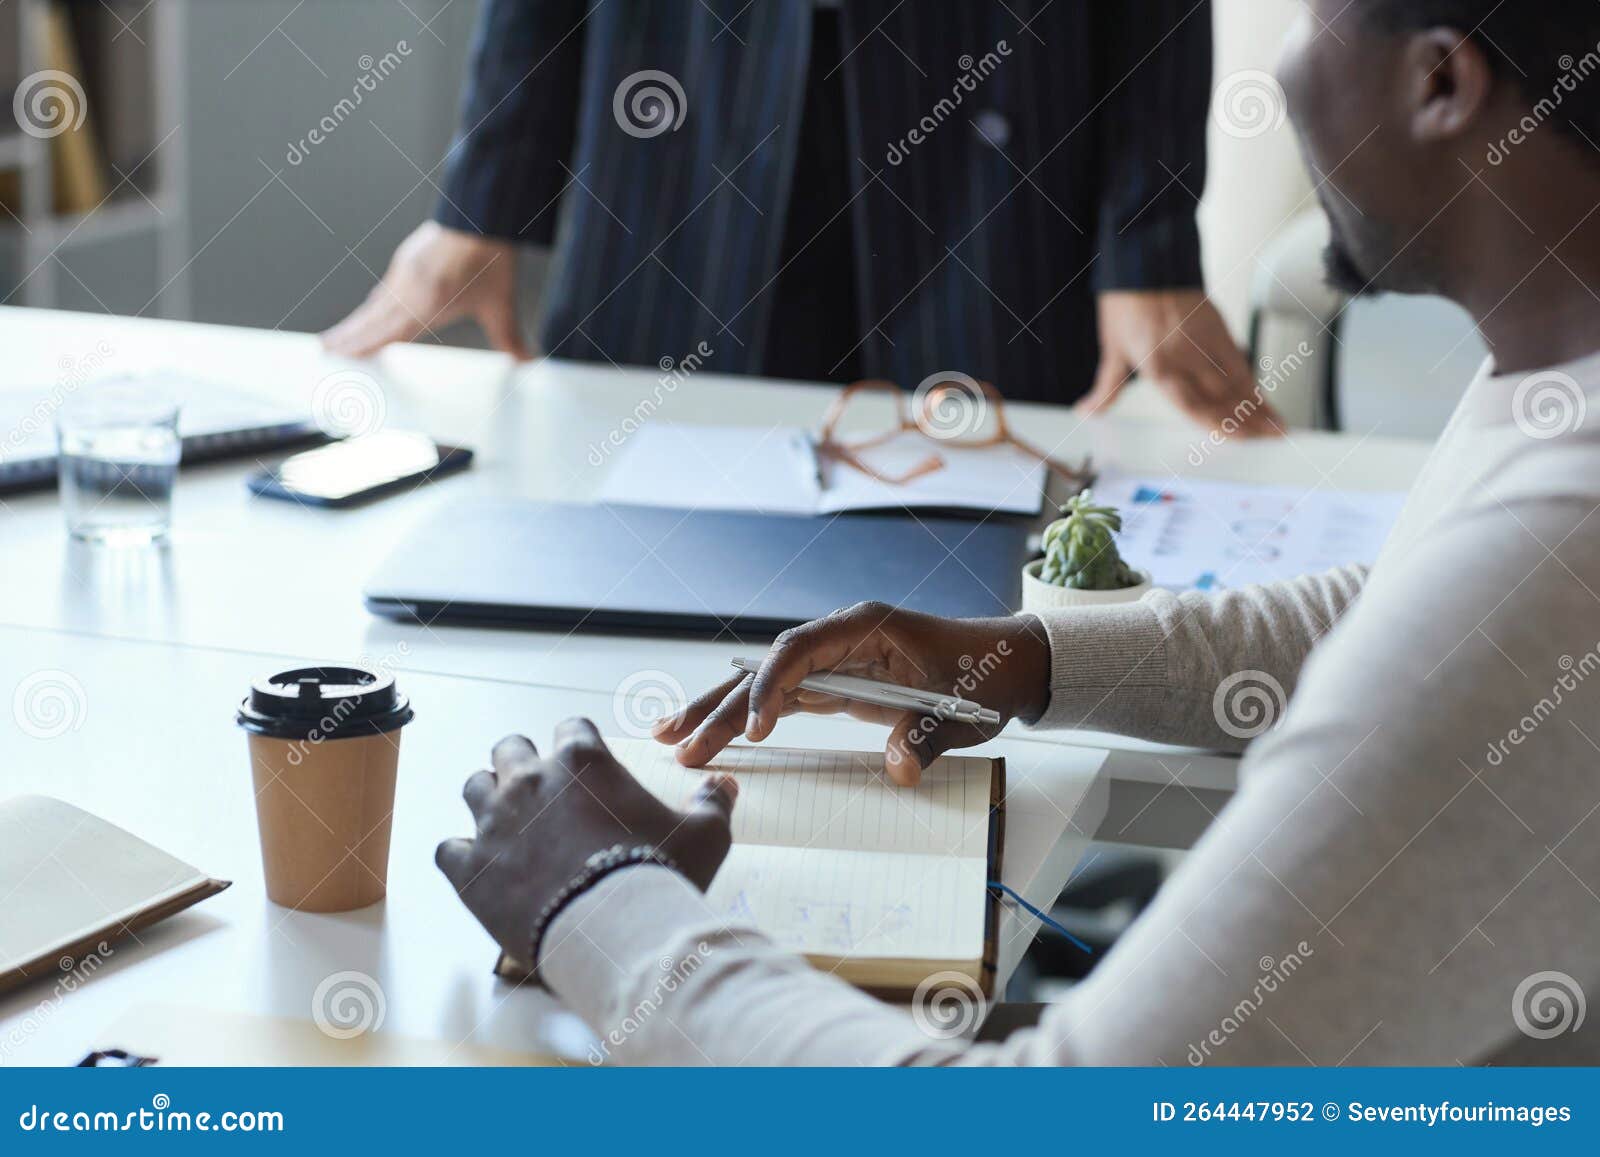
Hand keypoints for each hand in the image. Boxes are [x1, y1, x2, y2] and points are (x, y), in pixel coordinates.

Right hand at [321, 221, 530, 358]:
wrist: (482, 214)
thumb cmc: (491, 258)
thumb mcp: (501, 303)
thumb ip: (509, 337)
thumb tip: (528, 361)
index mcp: (426, 304)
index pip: (388, 333)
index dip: (363, 346)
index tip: (341, 355)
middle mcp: (408, 289)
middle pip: (372, 320)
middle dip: (348, 337)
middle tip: (325, 350)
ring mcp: (404, 272)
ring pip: (375, 304)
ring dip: (357, 322)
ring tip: (337, 337)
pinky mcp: (408, 259)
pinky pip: (387, 287)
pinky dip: (376, 302)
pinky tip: (373, 307)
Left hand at [435, 719, 737, 965]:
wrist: (615, 932)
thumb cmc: (660, 875)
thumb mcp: (704, 836)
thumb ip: (712, 804)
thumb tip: (725, 785)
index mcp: (582, 761)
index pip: (571, 728)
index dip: (579, 745)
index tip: (587, 766)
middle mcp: (530, 781)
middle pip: (510, 749)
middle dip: (523, 765)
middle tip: (543, 795)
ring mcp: (494, 823)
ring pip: (474, 788)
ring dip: (489, 801)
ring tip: (510, 827)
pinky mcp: (471, 869)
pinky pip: (449, 849)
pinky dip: (464, 857)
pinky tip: (482, 871)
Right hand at [653, 602, 1052, 785]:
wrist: (1006, 665)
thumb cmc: (985, 677)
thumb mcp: (960, 711)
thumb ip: (925, 737)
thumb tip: (898, 771)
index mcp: (864, 627)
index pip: (797, 650)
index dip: (768, 687)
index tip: (753, 730)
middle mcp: (838, 638)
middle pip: (764, 668)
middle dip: (718, 704)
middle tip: (675, 740)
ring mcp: (832, 660)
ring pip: (763, 684)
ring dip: (719, 712)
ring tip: (670, 737)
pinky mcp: (834, 683)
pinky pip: (781, 700)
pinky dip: (748, 719)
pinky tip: (715, 738)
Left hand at [1081, 289, 1281, 435]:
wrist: (1145, 261)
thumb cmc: (1126, 303)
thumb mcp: (1112, 348)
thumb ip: (1107, 387)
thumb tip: (1087, 411)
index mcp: (1158, 365)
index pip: (1194, 404)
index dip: (1220, 423)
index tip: (1240, 438)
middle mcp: (1185, 356)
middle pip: (1223, 395)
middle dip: (1248, 420)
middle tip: (1272, 438)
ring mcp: (1205, 341)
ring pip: (1237, 379)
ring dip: (1259, 404)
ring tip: (1278, 425)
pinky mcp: (1217, 327)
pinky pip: (1239, 359)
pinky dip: (1252, 380)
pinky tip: (1262, 395)